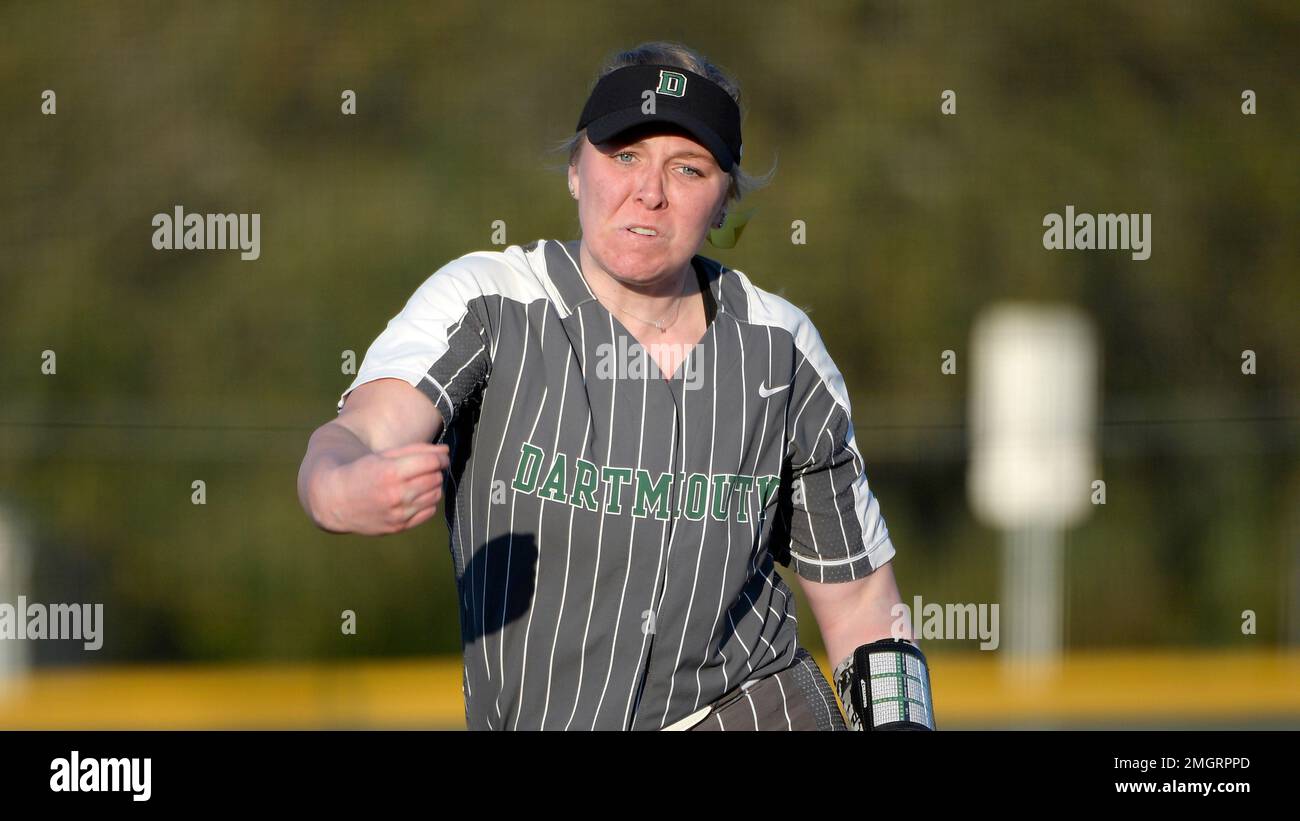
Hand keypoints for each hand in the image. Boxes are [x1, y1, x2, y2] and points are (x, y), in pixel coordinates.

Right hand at [313, 442, 450, 534]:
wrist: (335, 500)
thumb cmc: (361, 471)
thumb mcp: (384, 455)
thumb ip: (417, 451)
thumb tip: (446, 452)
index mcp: (390, 472)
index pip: (432, 463)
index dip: (441, 458)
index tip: (440, 457)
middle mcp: (395, 495)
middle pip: (435, 478)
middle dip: (435, 471)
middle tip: (426, 468)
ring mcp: (397, 514)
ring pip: (435, 495)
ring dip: (433, 486)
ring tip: (418, 481)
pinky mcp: (398, 526)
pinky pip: (429, 511)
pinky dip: (427, 502)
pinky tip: (414, 496)